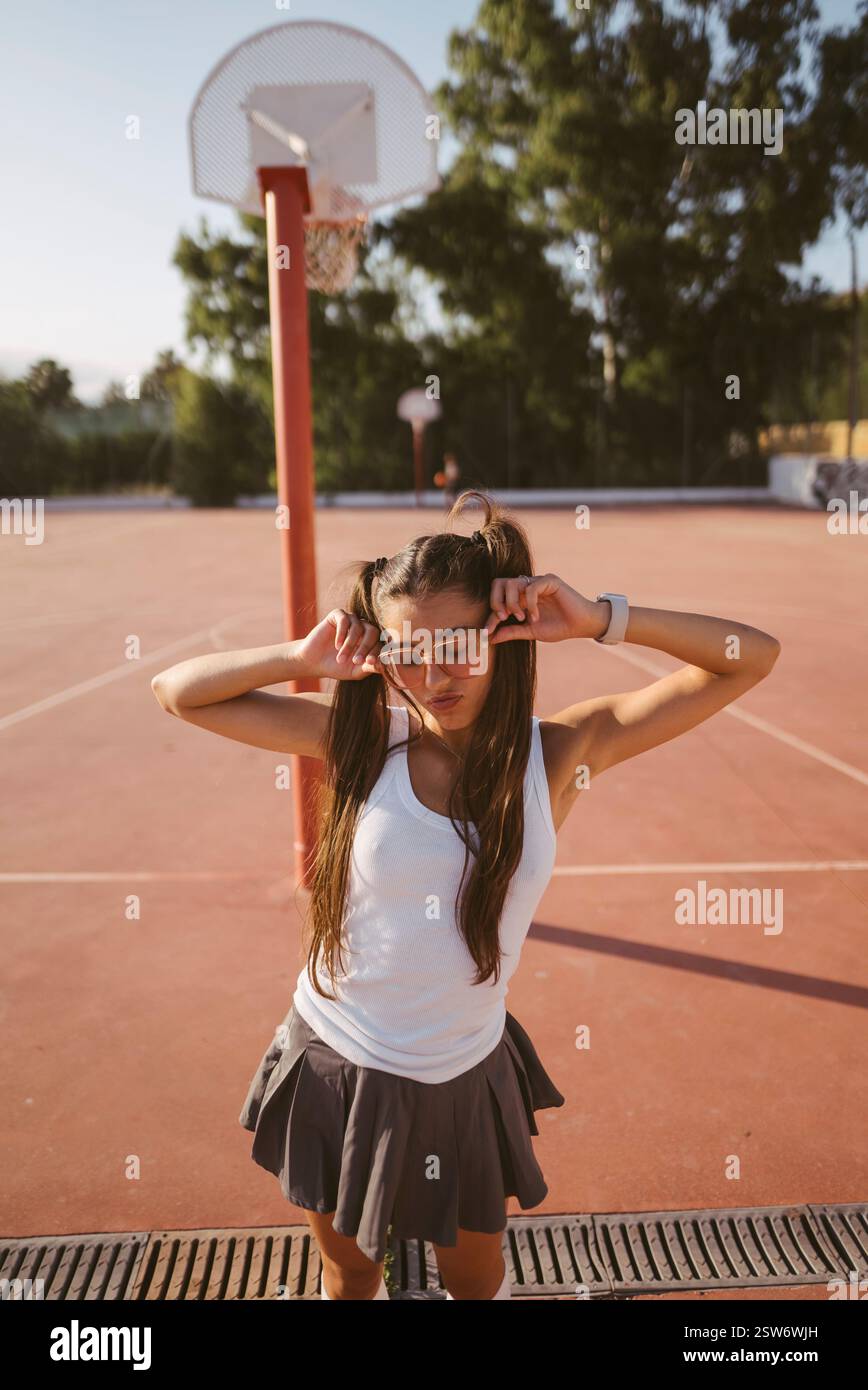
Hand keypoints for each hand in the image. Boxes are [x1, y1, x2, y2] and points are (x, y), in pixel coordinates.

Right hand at [298, 609, 384, 680]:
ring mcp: (351, 620)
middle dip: (365, 647)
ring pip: (358, 627)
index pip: (380, 642)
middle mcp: (363, 628)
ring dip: (350, 644)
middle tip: (356, 661)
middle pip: (373, 632)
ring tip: (341, 658)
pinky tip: (337, 645)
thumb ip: (369, 667)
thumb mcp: (355, 671)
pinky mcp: (338, 615)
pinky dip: (342, 633)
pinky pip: (345, 619)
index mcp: (371, 641)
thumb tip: (385, 665)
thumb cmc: (337, 667)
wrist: (313, 662)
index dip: (377, 652)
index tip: (370, 663)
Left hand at [483, 574, 609, 643]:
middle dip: (496, 601)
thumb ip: (512, 632)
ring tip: (521, 617)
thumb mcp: (531, 631)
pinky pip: (531, 587)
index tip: (488, 631)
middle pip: (499, 583)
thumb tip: (491, 638)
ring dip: (512, 602)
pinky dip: (530, 604)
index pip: (497, 599)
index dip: (490, 615)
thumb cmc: (558, 627)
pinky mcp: (549, 581)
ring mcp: (537, 582)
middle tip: (503, 617)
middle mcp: (527, 586)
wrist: (581, 625)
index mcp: (520, 597)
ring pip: (512, 583)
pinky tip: (536, 617)